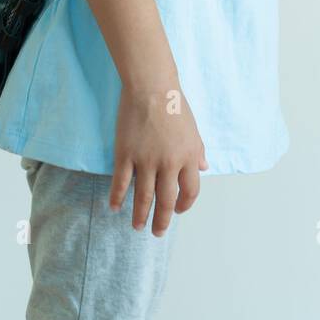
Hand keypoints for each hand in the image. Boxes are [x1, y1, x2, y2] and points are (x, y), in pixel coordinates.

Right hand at [110, 80, 208, 235]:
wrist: (152, 87)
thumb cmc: (175, 105)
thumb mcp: (194, 130)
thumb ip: (198, 152)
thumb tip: (204, 168)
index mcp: (189, 158)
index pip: (190, 191)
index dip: (185, 205)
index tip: (178, 211)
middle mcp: (169, 164)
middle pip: (166, 201)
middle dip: (162, 220)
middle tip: (157, 232)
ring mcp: (146, 160)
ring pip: (143, 196)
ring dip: (140, 215)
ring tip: (137, 226)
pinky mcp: (126, 154)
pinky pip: (121, 181)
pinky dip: (118, 197)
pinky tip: (114, 207)